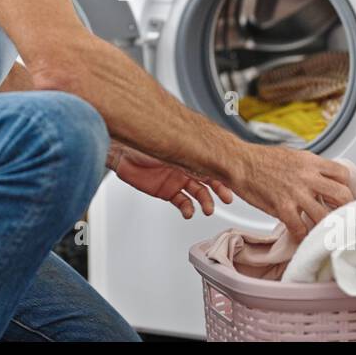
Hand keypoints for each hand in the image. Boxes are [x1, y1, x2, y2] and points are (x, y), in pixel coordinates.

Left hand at [108, 142, 233, 219]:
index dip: (224, 175)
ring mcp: (176, 180)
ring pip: (197, 194)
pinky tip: (188, 212)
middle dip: (219, 191)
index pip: (212, 165)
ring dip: (204, 202)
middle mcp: (186, 167)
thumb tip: (210, 152)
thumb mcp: (171, 146)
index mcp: (190, 153)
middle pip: (208, 181)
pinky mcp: (166, 191)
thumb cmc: (143, 142)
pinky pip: (181, 202)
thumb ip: (190, 151)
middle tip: (225, 200)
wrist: (121, 151)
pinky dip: (187, 209)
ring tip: (207, 209)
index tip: (234, 184)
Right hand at [231, 145, 355, 239]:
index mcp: (311, 162)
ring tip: (322, 230)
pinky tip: (299, 235)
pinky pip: (300, 228)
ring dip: (325, 226)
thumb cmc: (261, 159)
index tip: (343, 197)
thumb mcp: (293, 156)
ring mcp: (296, 193)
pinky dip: (301, 235)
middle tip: (341, 217)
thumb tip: (321, 179)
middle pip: (342, 195)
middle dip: (344, 209)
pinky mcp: (283, 207)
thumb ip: (310, 167)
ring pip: (325, 216)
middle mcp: (308, 176)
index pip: (343, 175)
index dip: (345, 187)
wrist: (238, 162)